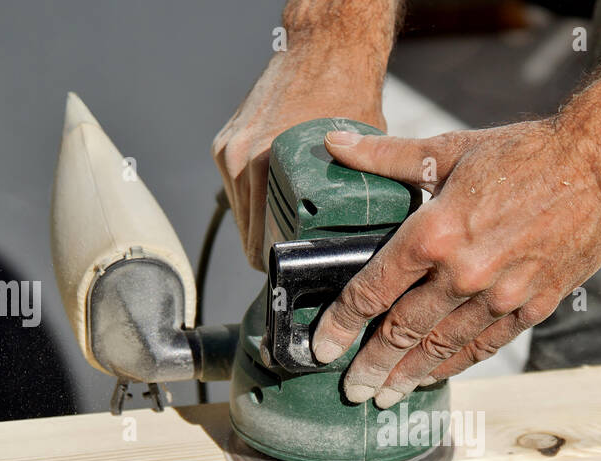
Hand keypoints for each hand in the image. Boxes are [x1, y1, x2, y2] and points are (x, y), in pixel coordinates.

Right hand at [213, 48, 384, 269]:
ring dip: (263, 226)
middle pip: (248, 234)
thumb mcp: (361, 157)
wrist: (324, 46)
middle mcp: (238, 158)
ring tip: (293, 234)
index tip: (299, 274)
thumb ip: (359, 198)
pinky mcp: (225, 143)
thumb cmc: (346, 93)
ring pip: (241, 213)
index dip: (282, 265)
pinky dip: (257, 200)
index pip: (260, 244)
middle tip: (302, 260)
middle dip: (273, 250)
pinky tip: (281, 202)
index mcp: (264, 165)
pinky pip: (238, 190)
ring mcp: (228, 150)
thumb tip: (375, 241)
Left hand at [313, 120, 600, 406]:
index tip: (322, 348)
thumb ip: (385, 156)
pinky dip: (455, 363)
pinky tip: (435, 376)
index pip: (373, 290)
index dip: (342, 324)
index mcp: (435, 233)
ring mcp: (501, 295)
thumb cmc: (524, 152)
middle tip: (353, 388)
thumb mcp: (448, 148)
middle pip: (403, 331)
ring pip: (441, 346)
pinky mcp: (534, 306)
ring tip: (386, 396)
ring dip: (409, 375)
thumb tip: (333, 143)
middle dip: (372, 366)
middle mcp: (463, 273)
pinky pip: (484, 345)